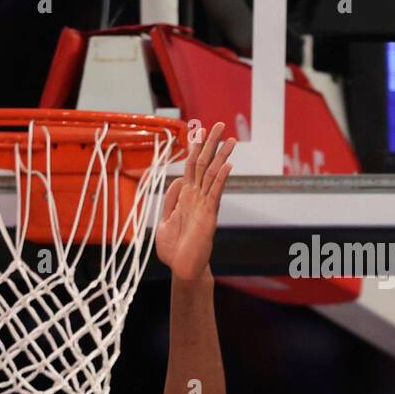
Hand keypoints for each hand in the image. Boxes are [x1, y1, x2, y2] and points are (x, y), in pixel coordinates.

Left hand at [154, 122, 234, 279]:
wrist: (182, 269)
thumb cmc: (175, 249)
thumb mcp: (164, 222)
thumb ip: (169, 202)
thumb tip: (175, 182)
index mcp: (186, 198)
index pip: (192, 168)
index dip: (194, 150)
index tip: (198, 131)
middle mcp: (197, 198)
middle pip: (205, 165)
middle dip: (210, 144)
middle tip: (218, 124)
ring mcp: (204, 205)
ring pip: (212, 175)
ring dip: (220, 156)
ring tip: (230, 138)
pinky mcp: (208, 216)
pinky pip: (215, 193)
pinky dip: (220, 179)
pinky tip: (228, 165)